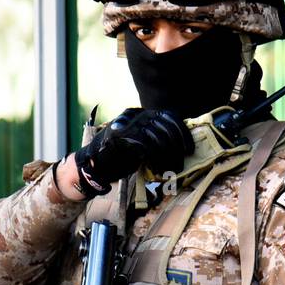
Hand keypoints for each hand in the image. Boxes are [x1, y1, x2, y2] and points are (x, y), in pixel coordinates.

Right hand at [72, 108, 192, 195]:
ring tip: (169, 170)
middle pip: (165, 128)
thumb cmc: (121, 156)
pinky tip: (157, 170)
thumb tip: (182, 143)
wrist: (94, 165)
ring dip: (167, 157)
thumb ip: (157, 138)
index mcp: (141, 113)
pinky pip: (146, 147)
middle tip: (179, 165)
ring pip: (157, 138)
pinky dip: (156, 161)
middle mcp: (135, 115)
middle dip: (176, 148)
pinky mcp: (121, 137)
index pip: (169, 116)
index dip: (183, 133)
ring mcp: (127, 124)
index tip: (190, 149)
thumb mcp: (142, 143)